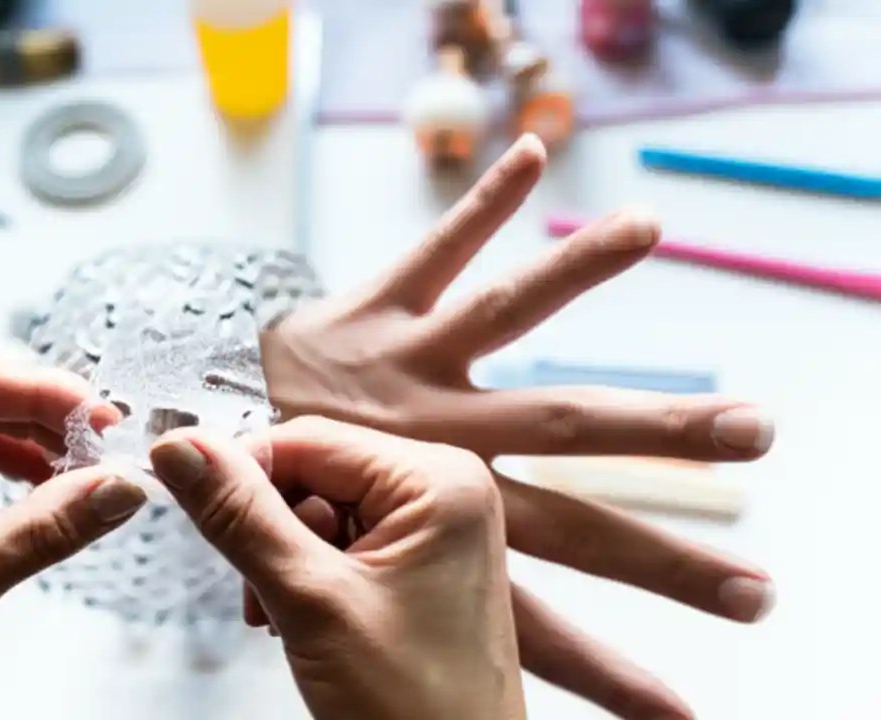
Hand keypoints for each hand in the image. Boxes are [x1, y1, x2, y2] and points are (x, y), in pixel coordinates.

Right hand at [150, 417, 524, 719]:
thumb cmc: (416, 709)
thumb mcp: (311, 602)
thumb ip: (241, 517)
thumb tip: (181, 449)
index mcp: (438, 480)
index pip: (308, 437)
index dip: (243, 469)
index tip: (189, 493)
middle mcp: (444, 489)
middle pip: (313, 469)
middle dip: (269, 526)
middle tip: (259, 587)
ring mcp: (435, 527)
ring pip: (317, 506)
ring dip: (282, 555)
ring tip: (285, 614)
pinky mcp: (419, 561)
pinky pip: (340, 539)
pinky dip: (305, 573)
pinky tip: (301, 615)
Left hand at [260, 135, 774, 717]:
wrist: (196, 428)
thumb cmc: (273, 506)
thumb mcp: (318, 574)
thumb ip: (381, 601)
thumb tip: (427, 666)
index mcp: (431, 515)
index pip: (539, 609)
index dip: (612, 667)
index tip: (681, 717)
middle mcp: (435, 433)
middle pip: (565, 439)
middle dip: (661, 436)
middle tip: (754, 436)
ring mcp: (405, 365)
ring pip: (504, 314)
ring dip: (580, 270)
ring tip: (647, 227)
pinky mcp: (371, 311)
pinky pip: (430, 252)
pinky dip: (482, 203)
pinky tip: (530, 154)